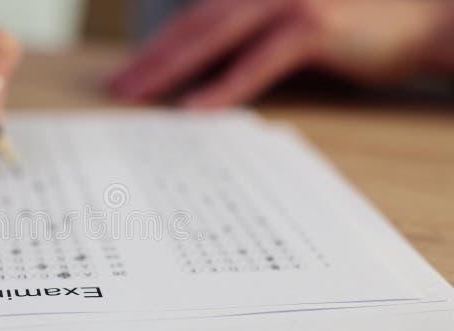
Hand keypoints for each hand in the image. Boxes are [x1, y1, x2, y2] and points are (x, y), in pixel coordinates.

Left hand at [109, 0, 452, 108]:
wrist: (424, 18)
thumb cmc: (361, 26)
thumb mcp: (297, 29)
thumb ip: (255, 42)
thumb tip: (214, 77)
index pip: (196, 19)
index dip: (159, 46)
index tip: (129, 74)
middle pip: (193, 26)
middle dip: (151, 59)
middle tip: (116, 88)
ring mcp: (288, 2)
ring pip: (213, 37)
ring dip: (169, 69)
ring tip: (136, 96)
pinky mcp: (313, 27)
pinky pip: (257, 62)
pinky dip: (223, 87)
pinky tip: (194, 111)